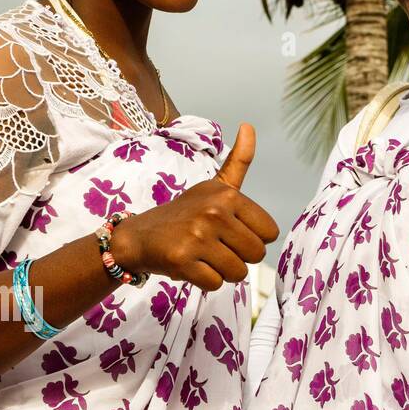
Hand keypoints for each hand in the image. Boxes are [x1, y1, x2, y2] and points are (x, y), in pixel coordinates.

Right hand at [109, 123, 279, 290]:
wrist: (138, 235)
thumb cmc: (185, 213)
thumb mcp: (214, 185)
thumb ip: (239, 161)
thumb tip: (249, 126)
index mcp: (228, 195)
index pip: (270, 233)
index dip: (253, 238)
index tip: (232, 232)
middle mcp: (214, 212)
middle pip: (256, 255)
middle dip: (239, 257)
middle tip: (216, 247)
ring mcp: (197, 236)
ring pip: (237, 273)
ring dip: (222, 271)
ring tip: (204, 256)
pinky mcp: (182, 260)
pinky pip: (215, 284)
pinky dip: (205, 281)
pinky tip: (191, 266)